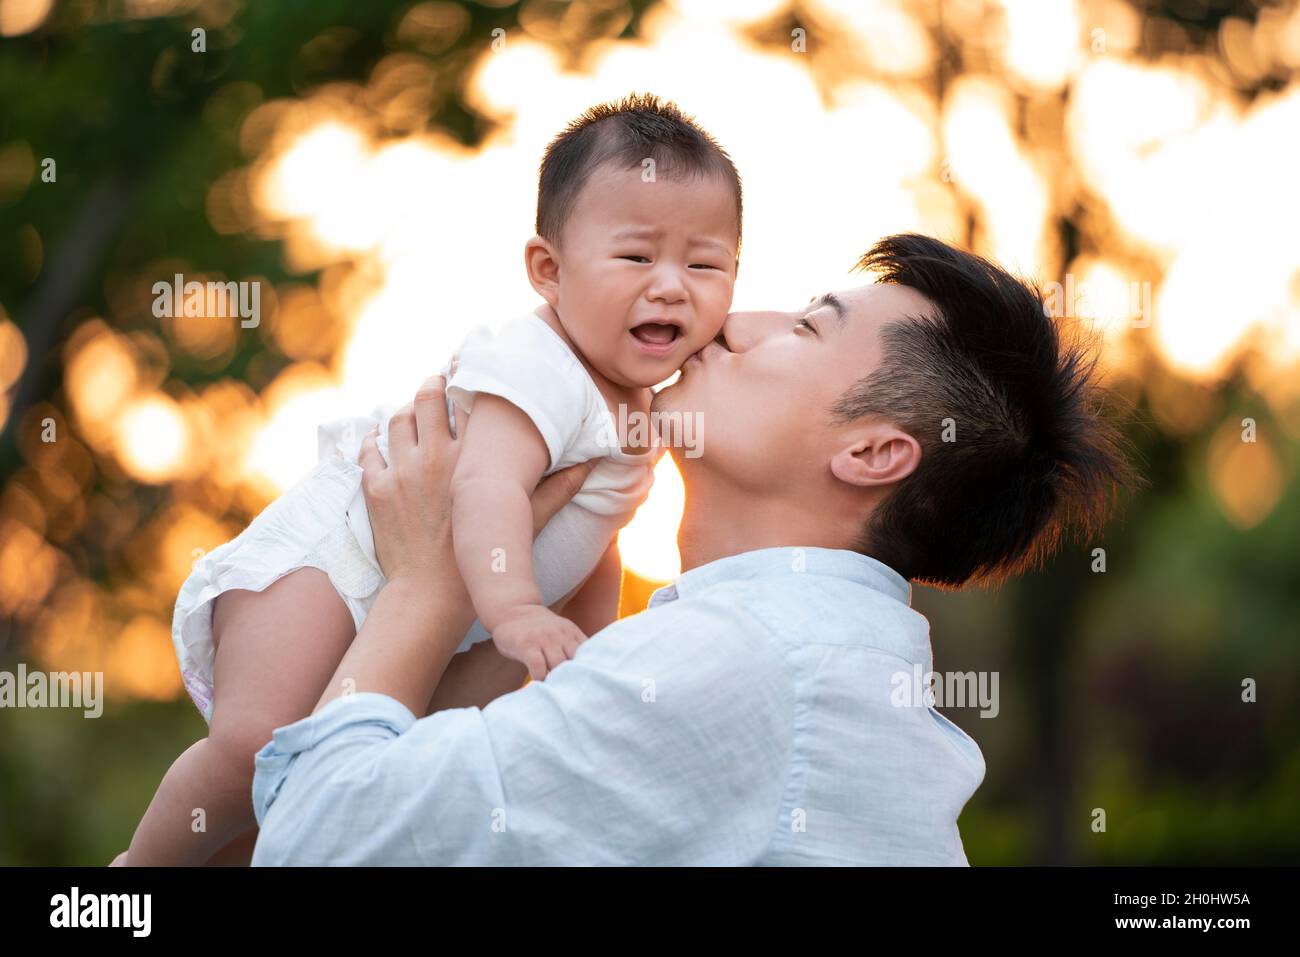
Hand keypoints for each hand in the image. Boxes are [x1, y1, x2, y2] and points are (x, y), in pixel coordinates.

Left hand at [358, 375, 596, 589]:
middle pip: (426, 398)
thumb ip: (557, 491)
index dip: (469, 382)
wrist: (431, 596)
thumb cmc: (480, 561)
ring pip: (397, 420)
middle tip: (437, 382)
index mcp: (472, 462)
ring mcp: (402, 472)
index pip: (470, 403)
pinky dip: (372, 439)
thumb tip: (590, 466)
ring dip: (404, 410)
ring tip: (411, 411)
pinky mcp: (376, 489)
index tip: (470, 374)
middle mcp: (436, 458)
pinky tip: (379, 438)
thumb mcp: (526, 524)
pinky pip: (368, 449)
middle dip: (432, 385)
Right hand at [490, 603, 589, 681]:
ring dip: (557, 679)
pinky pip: (538, 667)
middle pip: (576, 660)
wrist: (512, 612)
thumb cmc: (540, 631)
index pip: (590, 652)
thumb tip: (589, 672)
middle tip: (571, 690)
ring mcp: (543, 639)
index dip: (591, 668)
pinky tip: (539, 682)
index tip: (590, 683)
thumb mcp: (561, 632)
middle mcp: (560, 634)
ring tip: (555, 689)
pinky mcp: (527, 646)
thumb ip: (574, 647)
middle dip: (574, 676)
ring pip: (558, 664)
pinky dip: (540, 678)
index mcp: (571, 632)